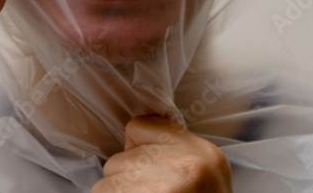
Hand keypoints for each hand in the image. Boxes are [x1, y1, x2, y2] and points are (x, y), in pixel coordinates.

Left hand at [93, 115, 232, 192]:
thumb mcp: (205, 179)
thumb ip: (176, 155)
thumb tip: (132, 143)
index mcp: (206, 156)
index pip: (141, 127)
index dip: (138, 151)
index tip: (152, 175)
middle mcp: (186, 167)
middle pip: (121, 157)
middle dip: (127, 181)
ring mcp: (162, 187)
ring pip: (107, 181)